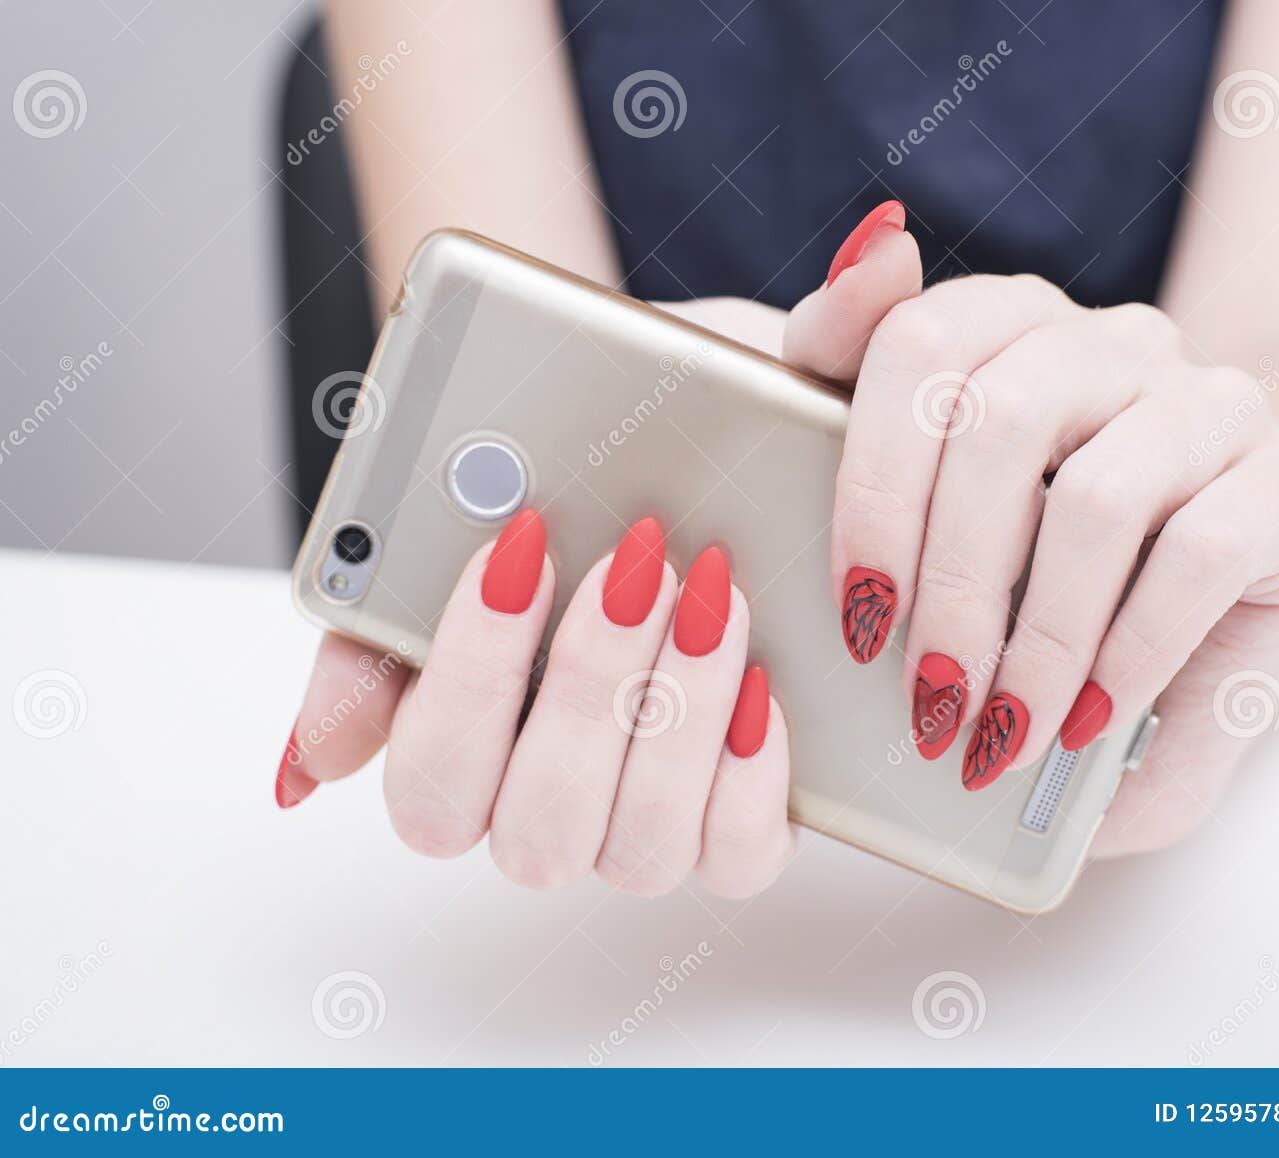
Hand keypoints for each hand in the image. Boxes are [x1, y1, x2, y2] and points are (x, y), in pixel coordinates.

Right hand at [277, 517, 793, 899]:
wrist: (649, 547)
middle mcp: (541, 824)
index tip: (520, 551)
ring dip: (681, 715)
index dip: (475, 672)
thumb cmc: (539, 565)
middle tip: (637, 561)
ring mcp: (633, 839)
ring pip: (642, 845)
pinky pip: (737, 856)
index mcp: (455, 773)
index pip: (433, 785)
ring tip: (713, 597)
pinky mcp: (730, 838)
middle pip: (543, 821)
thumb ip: (366, 660)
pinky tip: (758, 686)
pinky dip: (751, 778)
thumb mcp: (429, 585)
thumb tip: (315, 765)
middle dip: (595, 683)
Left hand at [797, 201, 1278, 855]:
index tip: (856, 611)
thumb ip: (858, 357)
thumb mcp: (927, 484)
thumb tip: (878, 234)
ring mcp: (1212, 405)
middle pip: (1003, 424)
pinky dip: (1127, 656)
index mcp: (1014, 321)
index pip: (921, 342)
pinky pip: (1197, 556)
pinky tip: (1087, 720)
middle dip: (951, 587)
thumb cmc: (1033, 557)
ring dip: (1036, 642)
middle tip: (926, 702)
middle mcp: (1116, 342)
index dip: (874, 482)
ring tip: (1000, 735)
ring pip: (1099, 499)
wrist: (1199, 603)